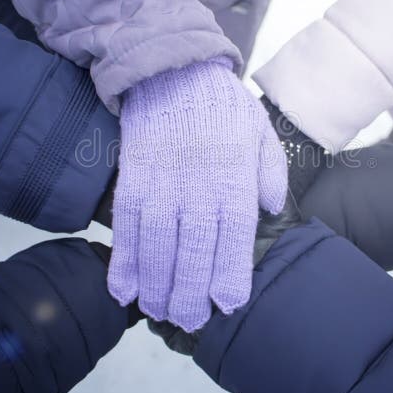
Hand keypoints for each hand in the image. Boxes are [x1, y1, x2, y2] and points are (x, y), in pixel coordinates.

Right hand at [107, 60, 286, 331]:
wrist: (172, 70)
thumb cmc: (221, 106)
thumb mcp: (260, 131)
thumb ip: (269, 173)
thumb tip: (268, 208)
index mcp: (234, 179)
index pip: (234, 240)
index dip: (229, 276)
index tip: (225, 304)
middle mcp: (198, 189)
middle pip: (193, 254)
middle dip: (189, 295)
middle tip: (187, 322)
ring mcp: (162, 186)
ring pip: (158, 250)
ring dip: (155, 288)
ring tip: (158, 313)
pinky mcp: (133, 181)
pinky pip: (127, 231)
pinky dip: (123, 263)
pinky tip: (124, 290)